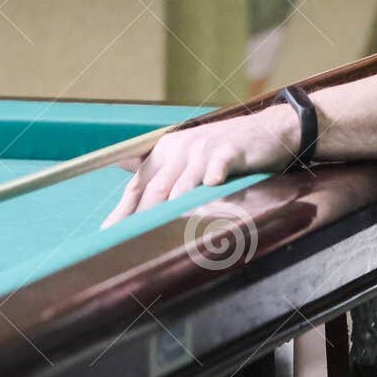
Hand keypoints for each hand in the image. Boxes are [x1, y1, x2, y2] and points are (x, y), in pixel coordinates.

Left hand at [103, 106, 297, 226]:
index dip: (123, 211)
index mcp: (165, 150)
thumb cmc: (225, 151)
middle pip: (156, 190)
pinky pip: (216, 168)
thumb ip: (162, 171)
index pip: (138, 185)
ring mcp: (204, 149)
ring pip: (182, 186)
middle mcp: (180, 148)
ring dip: (173, 211)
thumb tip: (127, 177)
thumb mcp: (189, 156)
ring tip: (162, 236)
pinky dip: (211, 179)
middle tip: (130, 244)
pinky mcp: (229, 151)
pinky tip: (209, 188)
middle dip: (142, 219)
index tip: (108, 232)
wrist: (268, 132)